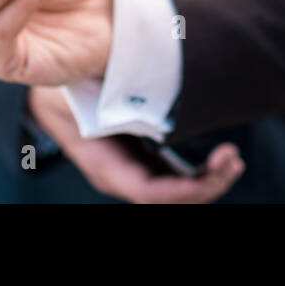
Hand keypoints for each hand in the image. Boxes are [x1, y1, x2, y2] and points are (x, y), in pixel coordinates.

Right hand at [26, 86, 243, 203]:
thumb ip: (108, 96)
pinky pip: (177, 177)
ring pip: (177, 192)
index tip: (215, 169)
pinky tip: (223, 159)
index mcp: (105, 165)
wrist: (51, 91)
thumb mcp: (79, 92)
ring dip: (209, 181)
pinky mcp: (146, 159)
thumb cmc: (64, 89)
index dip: (186, 188)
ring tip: (233, 159)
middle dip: (207, 185)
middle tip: (232, 158)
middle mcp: (122, 176)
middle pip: (170, 198)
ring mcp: (135, 169)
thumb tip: (138, 86)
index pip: (150, 192)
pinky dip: (202, 173)